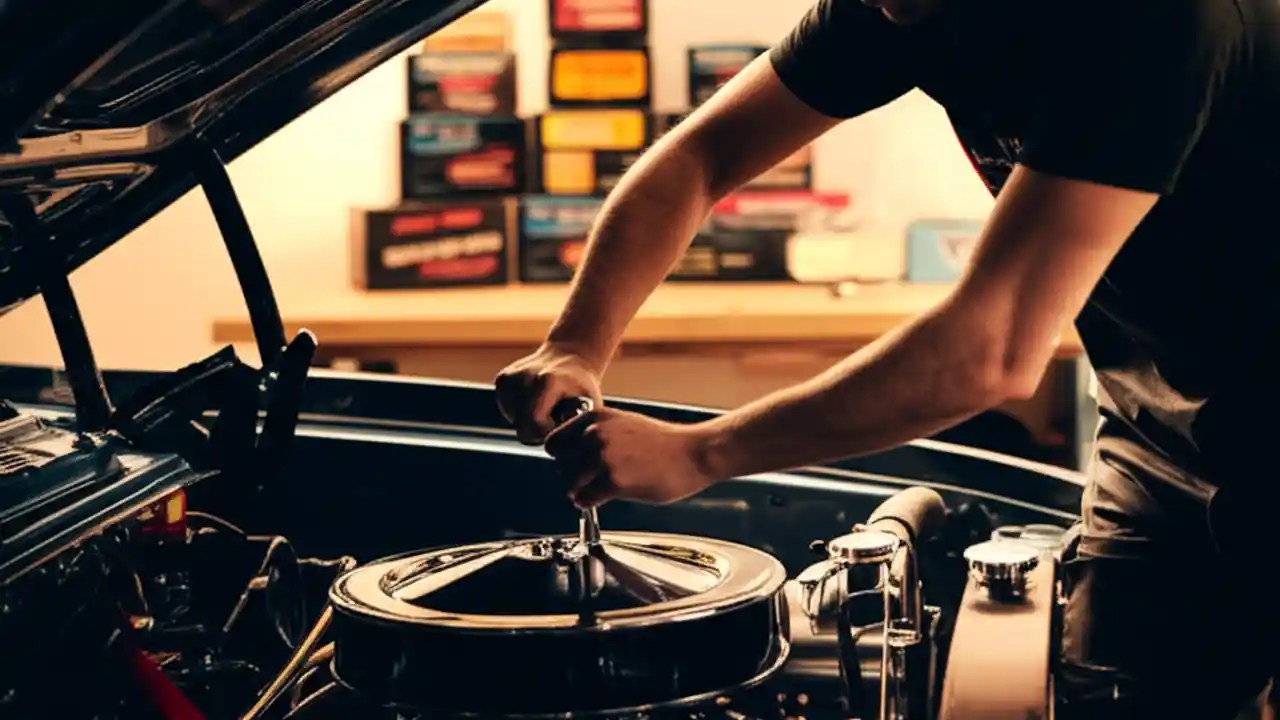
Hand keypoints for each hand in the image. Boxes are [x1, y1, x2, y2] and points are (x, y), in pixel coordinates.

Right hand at [494, 343, 602, 444]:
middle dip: (536, 430)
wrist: (569, 357)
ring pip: (513, 419)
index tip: (559, 426)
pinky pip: (508, 409)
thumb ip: (578, 427)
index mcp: (547, 382)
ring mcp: (511, 376)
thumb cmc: (581, 388)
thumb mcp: (590, 406)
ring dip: (528, 420)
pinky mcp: (503, 378)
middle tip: (552, 418)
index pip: (534, 424)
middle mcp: (525, 376)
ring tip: (545, 406)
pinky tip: (534, 400)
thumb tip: (567, 448)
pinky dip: (520, 411)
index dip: (546, 433)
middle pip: (521, 426)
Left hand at [544, 407, 719, 508]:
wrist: (692, 453)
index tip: (571, 465)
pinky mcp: (613, 481)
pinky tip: (603, 498)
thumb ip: (597, 433)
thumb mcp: (624, 424)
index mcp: (595, 418)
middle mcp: (594, 434)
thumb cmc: (663, 442)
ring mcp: (603, 457)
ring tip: (596, 490)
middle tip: (588, 482)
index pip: (554, 442)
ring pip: (569, 484)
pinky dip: (589, 503)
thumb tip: (574, 454)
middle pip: (560, 466)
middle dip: (571, 476)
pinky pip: (584, 499)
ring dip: (580, 491)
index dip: (562, 457)